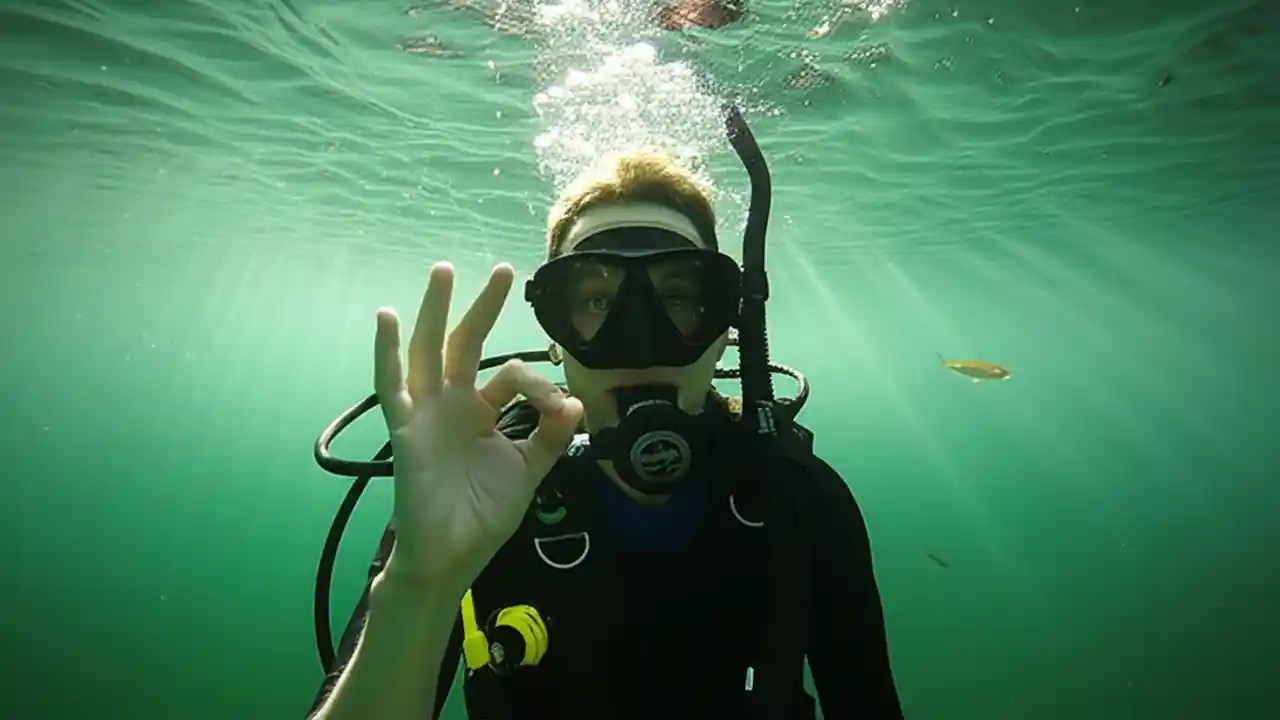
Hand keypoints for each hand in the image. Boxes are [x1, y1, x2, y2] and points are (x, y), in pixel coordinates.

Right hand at [373, 262, 582, 589]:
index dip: (540, 385)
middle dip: (483, 307)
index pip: (511, 376)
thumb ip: (549, 436)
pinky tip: (385, 317)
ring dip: (435, 312)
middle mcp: (453, 405)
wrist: (452, 558)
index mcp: (481, 412)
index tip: (561, 408)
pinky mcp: (405, 429)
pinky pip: (391, 385)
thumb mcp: (527, 471)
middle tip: (503, 270)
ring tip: (443, 272)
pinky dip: (385, 352)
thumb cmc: (483, 517)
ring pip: (428, 351)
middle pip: (467, 344)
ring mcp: (427, 413)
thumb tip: (575, 400)